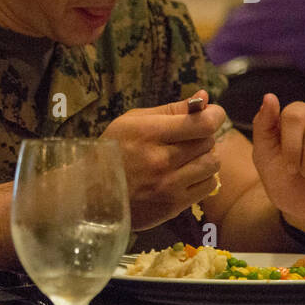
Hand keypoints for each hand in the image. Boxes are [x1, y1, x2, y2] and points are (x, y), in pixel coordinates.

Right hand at [101, 89, 222, 229]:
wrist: (90, 194)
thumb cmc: (111, 151)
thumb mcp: (133, 122)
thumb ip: (171, 110)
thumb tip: (205, 97)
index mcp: (149, 134)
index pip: (202, 124)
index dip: (214, 116)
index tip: (210, 115)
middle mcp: (161, 160)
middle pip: (209, 142)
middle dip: (203, 137)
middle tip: (188, 139)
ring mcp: (168, 186)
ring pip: (212, 164)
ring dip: (205, 158)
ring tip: (188, 159)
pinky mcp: (173, 206)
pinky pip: (208, 187)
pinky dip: (202, 178)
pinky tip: (185, 175)